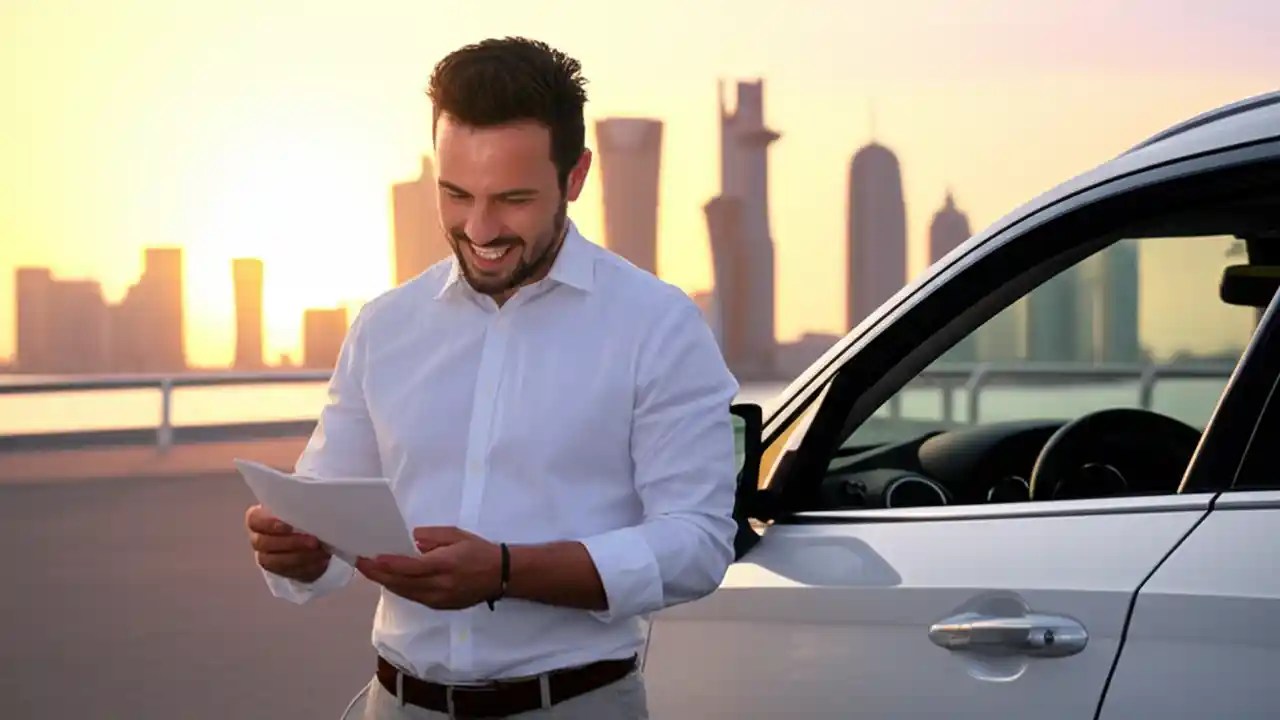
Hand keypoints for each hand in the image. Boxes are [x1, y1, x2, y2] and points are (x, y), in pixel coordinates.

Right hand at [245, 504, 330, 582]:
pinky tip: (322, 561)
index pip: (255, 521)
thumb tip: (312, 506)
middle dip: (292, 543)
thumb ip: (297, 508)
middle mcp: (257, 539)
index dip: (270, 524)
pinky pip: (291, 573)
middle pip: (265, 544)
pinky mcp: (281, 572)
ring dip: (301, 557)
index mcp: (257, 519)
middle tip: (314, 541)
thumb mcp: (297, 507)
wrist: (305, 532)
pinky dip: (308, 567)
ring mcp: (266, 558)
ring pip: (277, 562)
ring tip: (321, 552)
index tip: (290, 526)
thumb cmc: (299, 513)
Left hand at [354, 527, 501, 609]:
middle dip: (378, 575)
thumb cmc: (479, 551)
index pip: (410, 567)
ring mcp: (439, 599)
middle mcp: (439, 585)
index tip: (370, 558)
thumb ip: (433, 536)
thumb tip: (412, 539)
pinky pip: (413, 597)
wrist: (500, 576)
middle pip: (401, 583)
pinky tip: (390, 581)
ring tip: (369, 571)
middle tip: (361, 564)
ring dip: (385, 583)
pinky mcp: (439, 606)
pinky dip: (399, 588)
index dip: (388, 565)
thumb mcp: (457, 535)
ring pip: (405, 593)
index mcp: (444, 565)